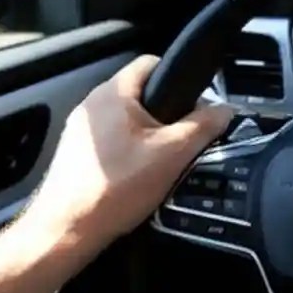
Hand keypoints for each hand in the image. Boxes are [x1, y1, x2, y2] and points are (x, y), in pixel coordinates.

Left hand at [21, 55, 233, 245]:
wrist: (66, 230)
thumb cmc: (117, 188)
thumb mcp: (173, 154)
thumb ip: (203, 126)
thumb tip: (226, 109)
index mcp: (113, 92)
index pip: (152, 62)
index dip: (179, 78)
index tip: (195, 105)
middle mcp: (92, 103)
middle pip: (140, 93)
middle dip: (165, 113)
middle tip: (182, 140)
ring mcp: (79, 129)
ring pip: (125, 119)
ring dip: (146, 135)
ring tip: (161, 162)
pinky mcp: (73, 152)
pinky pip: (110, 140)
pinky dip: (127, 151)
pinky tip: (135, 177)